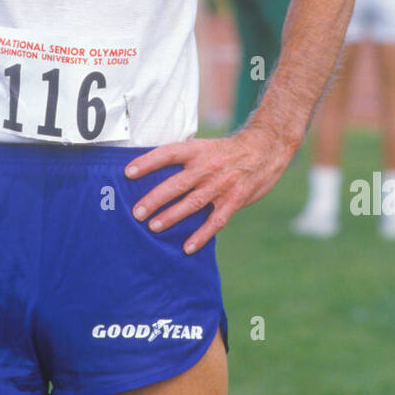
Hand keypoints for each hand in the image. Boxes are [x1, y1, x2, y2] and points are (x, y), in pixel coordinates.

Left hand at [124, 127, 296, 253]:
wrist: (266, 148)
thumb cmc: (228, 151)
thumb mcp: (206, 147)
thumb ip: (185, 160)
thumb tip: (155, 174)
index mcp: (198, 150)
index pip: (168, 154)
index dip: (148, 162)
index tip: (128, 173)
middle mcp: (208, 167)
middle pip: (176, 184)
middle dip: (154, 199)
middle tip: (136, 212)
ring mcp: (222, 184)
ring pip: (192, 203)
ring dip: (172, 216)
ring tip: (153, 227)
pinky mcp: (234, 199)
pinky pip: (215, 221)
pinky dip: (201, 235)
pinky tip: (187, 247)